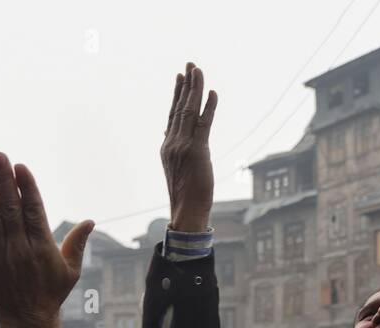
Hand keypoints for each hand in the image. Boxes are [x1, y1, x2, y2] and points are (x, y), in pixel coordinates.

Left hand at [0, 152, 91, 325]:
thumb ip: (77, 243)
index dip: (26, 187)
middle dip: (4, 180)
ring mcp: (1, 254)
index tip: (20, 167)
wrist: (27, 319)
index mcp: (42, 248)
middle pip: (11, 208)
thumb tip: (90, 221)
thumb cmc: (51, 293)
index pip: (33, 211)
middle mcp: (20, 249)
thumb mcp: (71, 271)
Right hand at [161, 63, 216, 233]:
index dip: (176, 94)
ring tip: (199, 71)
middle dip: (186, 84)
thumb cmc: (185, 195)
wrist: (186, 212)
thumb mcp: (176, 168)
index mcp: (167, 146)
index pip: (172, 114)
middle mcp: (172, 143)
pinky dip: (208, 108)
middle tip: (191, 65)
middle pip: (179, 107)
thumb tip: (167, 134)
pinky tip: (213, 93)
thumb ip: (173, 148)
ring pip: (189, 111)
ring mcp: (184, 146)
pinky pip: (203, 124)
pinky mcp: (197, 151)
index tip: (181, 77)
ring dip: (195, 89)